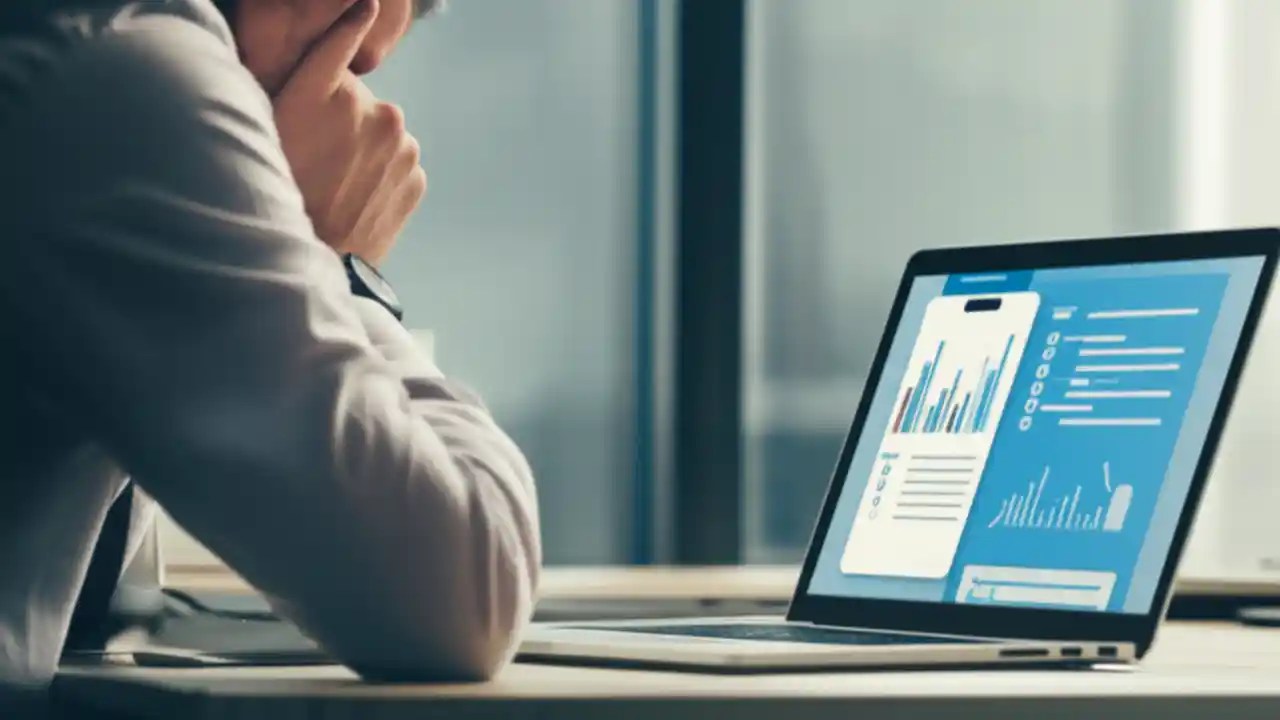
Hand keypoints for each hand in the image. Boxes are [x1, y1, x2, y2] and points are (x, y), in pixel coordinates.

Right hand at [272, 0, 425, 264]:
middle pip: (360, 103)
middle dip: (344, 122)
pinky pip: (398, 166)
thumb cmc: (276, 199)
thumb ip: (294, 94)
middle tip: (318, 160)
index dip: (352, 23)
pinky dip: (383, 177)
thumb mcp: (267, 135)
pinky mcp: (416, 176)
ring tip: (337, 186)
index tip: (368, 5)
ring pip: (382, 137)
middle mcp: (372, 110)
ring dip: (366, 151)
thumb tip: (326, 72)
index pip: (341, 42)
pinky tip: (358, 200)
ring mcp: (401, 145)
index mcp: (326, 93)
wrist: (319, 265)